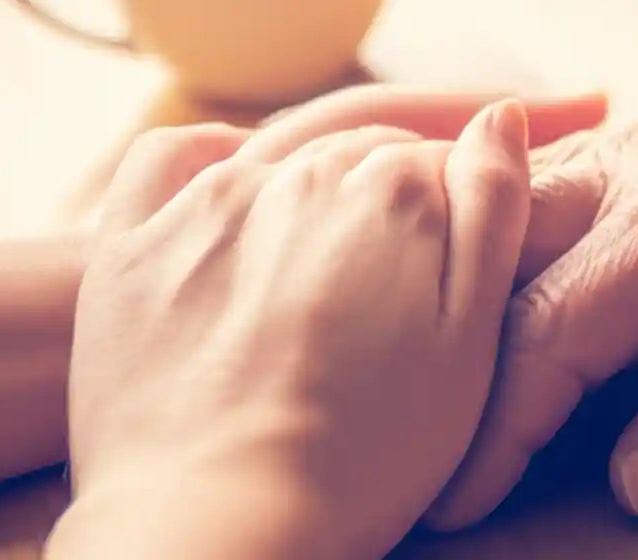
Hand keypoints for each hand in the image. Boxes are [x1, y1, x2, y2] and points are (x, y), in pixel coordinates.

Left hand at [50, 101, 531, 559]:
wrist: (217, 522)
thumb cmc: (365, 449)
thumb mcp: (470, 340)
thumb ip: (493, 212)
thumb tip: (500, 118)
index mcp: (392, 191)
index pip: (439, 163)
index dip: (455, 212)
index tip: (450, 271)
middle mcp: (300, 173)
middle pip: (363, 154)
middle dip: (388, 200)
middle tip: (391, 285)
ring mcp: (208, 200)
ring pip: (284, 159)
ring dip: (310, 193)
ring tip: (320, 279)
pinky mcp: (136, 237)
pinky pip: (172, 158)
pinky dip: (206, 162)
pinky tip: (233, 201)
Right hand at [426, 17, 637, 525]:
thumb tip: (636, 480)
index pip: (555, 328)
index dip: (500, 426)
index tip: (458, 501)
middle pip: (501, 257)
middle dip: (454, 358)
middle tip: (423, 445)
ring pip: (513, 216)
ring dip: (475, 300)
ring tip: (446, 385)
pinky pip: (555, 199)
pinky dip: (518, 260)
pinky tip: (519, 311)